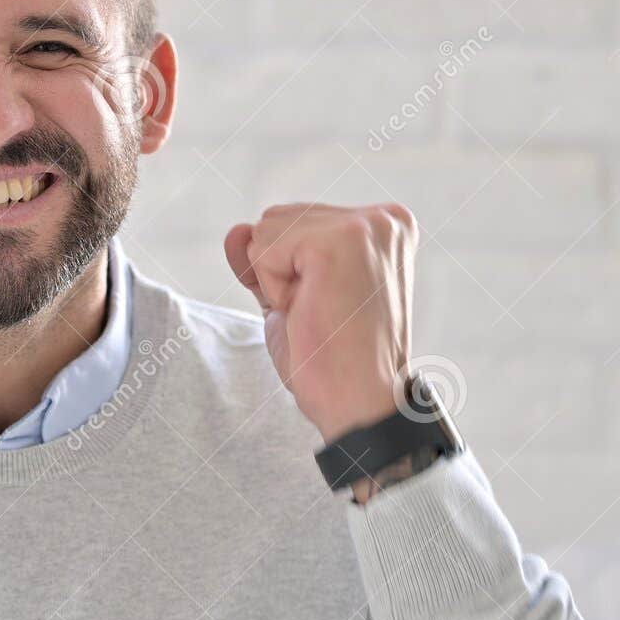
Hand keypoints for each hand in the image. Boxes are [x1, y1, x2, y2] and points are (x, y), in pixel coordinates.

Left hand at [223, 203, 415, 443]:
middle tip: (320, 311)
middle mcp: (382, 219)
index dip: (290, 270)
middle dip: (280, 272)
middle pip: (277, 217)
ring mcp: (364, 226)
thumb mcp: (292, 297)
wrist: (355, 403)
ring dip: (275, 280)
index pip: (295, 220)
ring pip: (266, 228)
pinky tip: (309, 309)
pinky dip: (272, 287)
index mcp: (383, 227)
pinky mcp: (339, 241)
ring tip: (317, 311)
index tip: (327, 305)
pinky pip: (263, 247)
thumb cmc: (331, 359)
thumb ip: (266, 258)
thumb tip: (236, 230)